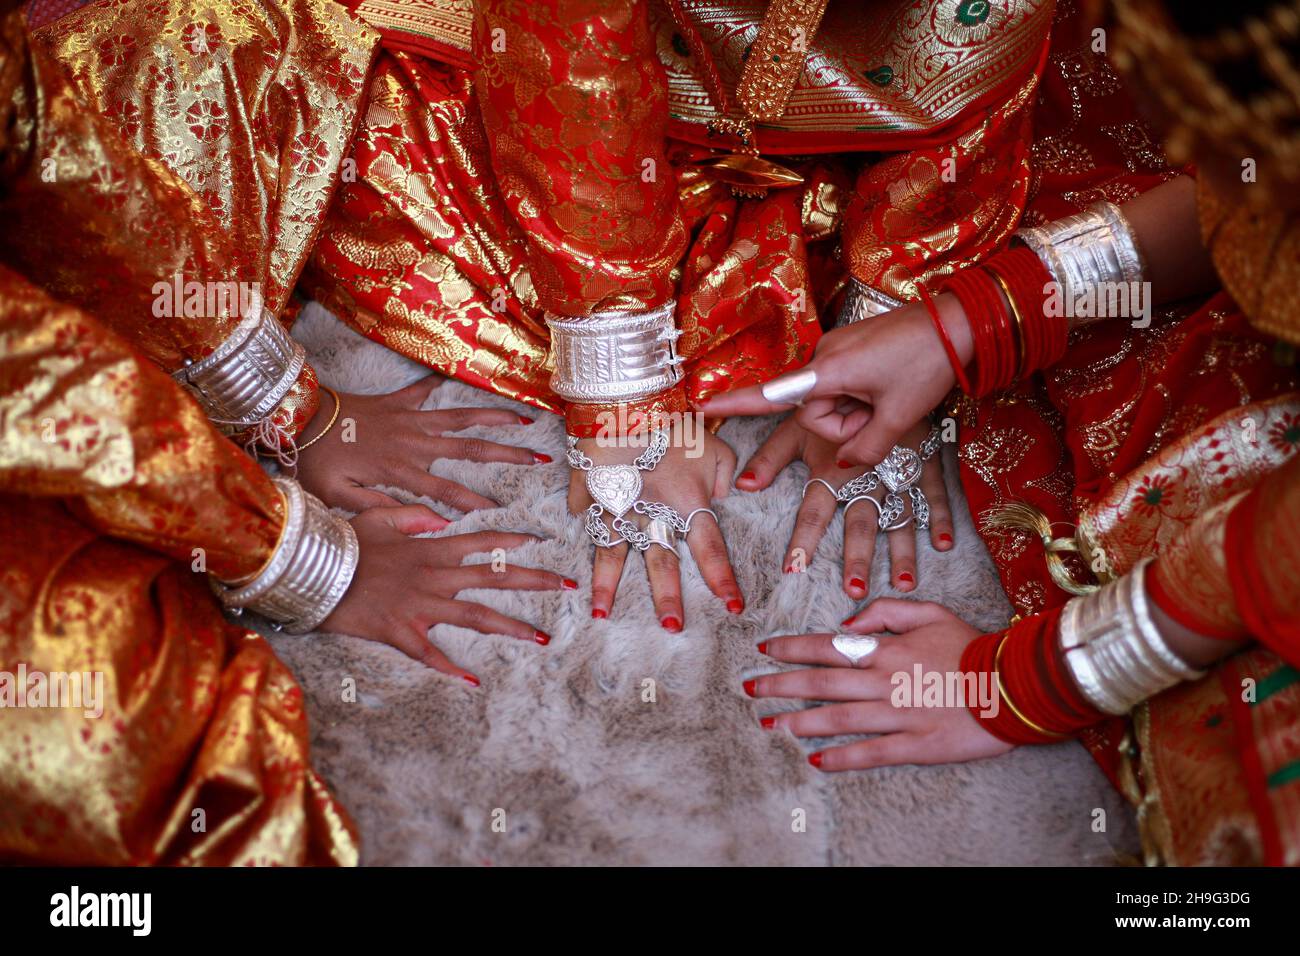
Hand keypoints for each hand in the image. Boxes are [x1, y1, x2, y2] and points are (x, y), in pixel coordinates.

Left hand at [295, 375, 546, 514]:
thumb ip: (379, 510)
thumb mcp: (339, 498)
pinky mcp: (397, 402)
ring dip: (493, 416)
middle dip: (507, 454)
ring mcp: (408, 419)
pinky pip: (423, 390)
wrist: (297, 419)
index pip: (446, 490)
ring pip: (459, 417)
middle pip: (469, 448)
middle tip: (539, 457)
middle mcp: (413, 442)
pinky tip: (457, 374)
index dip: (474, 502)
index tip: (502, 512)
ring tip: (523, 418)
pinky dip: (439, 382)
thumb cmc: (315, 464)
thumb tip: (421, 523)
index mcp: (400, 470)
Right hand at [321, 504, 574, 684]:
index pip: (483, 542)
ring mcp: (420, 606)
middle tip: (567, 586)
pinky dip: (452, 668)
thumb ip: (413, 515)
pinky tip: (473, 681)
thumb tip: (443, 517)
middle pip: (494, 578)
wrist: (309, 571)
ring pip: (476, 617)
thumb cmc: (341, 543)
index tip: (543, 540)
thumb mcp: (378, 517)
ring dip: (513, 628)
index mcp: (430, 548)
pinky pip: (431, 654)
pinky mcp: (401, 633)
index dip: (514, 541)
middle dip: (535, 581)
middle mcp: (434, 576)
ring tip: (544, 640)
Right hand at [568, 423, 741, 628]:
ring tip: (601, 615)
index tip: (734, 608)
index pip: (710, 552)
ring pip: (612, 555)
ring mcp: (617, 507)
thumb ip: (727, 475)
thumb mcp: (715, 445)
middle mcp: (653, 514)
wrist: (628, 399)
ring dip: (606, 587)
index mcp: (689, 504)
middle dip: (667, 599)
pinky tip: (578, 547)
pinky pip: (586, 516)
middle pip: (662, 564)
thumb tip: (724, 496)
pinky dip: (584, 523)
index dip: (723, 582)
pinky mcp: (589, 494)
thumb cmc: (676, 421)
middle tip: (671, 628)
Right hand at [699, 296, 972, 466]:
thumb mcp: (900, 417)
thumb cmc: (927, 366)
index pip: (773, 394)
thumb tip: (842, 462)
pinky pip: (842, 384)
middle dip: (845, 423)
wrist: (956, 323)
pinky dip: (861, 394)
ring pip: (830, 399)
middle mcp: (823, 355)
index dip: (735, 403)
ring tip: (890, 394)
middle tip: (882, 413)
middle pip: (814, 410)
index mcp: (829, 371)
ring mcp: (835, 349)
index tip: (699, 404)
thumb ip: (866, 448)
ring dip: (857, 409)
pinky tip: (887, 384)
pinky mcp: (848, 348)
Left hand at [737, 417, 953, 596]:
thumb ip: (770, 458)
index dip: (803, 539)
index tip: (794, 570)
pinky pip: (934, 491)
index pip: (814, 510)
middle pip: (860, 522)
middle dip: (857, 556)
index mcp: (832, 469)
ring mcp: (897, 470)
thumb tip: (743, 485)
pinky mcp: (924, 461)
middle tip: (853, 590)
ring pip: (899, 515)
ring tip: (903, 584)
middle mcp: (865, 476)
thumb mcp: (796, 428)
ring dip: (902, 550)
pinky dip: (941, 517)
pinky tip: (945, 544)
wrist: (879, 368)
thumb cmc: (831, 404)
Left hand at [747, 598, 1011, 770]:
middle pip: (822, 683)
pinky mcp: (915, 744)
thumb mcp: (931, 611)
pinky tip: (815, 761)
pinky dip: (841, 758)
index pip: (827, 646)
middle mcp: (885, 680)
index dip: (791, 648)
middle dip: (781, 686)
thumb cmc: (973, 645)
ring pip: (838, 719)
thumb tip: (847, 623)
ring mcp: (898, 714)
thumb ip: (885, 611)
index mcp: (887, 648)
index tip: (764, 650)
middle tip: (751, 691)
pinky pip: (871, 752)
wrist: (1015, 683)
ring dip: (800, 722)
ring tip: (770, 726)